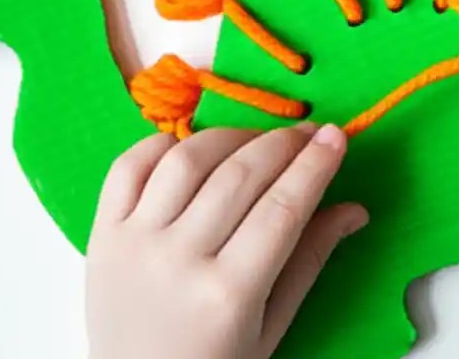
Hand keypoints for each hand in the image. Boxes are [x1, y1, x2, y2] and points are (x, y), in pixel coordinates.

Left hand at [86, 124, 367, 358]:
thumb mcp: (271, 325)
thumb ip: (310, 260)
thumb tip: (356, 209)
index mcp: (228, 294)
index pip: (282, 209)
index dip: (314, 166)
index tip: (337, 137)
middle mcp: (178, 261)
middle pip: (239, 177)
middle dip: (283, 144)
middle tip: (309, 132)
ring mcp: (134, 244)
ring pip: (187, 161)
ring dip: (231, 136)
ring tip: (257, 140)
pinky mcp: (102, 234)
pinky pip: (129, 168)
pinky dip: (164, 145)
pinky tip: (194, 148)